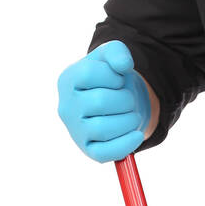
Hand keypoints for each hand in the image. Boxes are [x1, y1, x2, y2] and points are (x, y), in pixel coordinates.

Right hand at [58, 42, 152, 162]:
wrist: (114, 104)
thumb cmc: (110, 79)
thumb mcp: (110, 58)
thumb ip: (116, 52)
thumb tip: (124, 65)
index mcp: (67, 81)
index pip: (89, 74)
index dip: (112, 75)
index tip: (119, 80)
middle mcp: (67, 107)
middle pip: (100, 102)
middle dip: (125, 99)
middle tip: (130, 100)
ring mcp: (76, 132)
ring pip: (104, 129)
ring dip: (128, 121)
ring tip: (133, 115)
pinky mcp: (89, 151)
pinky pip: (106, 153)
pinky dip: (126, 144)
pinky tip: (137, 135)